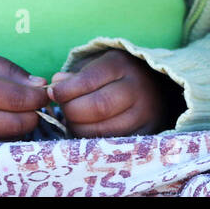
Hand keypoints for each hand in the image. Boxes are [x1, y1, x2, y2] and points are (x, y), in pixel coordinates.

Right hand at [0, 45, 48, 141]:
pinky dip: (2, 138)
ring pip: (5, 141)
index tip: (44, 92)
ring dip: (19, 129)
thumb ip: (10, 70)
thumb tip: (39, 85)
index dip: (38, 97)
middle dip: (33, 115)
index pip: (17, 100)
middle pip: (15, 125)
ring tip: (15, 112)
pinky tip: (0, 123)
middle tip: (33, 103)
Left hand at [49, 49, 183, 137]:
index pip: (88, 80)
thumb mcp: (99, 65)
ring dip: (80, 128)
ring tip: (76, 120)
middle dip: (72, 111)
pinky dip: (94, 140)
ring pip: (103, 130)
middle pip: (97, 107)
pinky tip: (90, 130)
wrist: (157, 85)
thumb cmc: (118, 74)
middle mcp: (137, 88)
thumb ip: (76, 76)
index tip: (52, 93)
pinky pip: (112, 143)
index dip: (65, 90)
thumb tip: (55, 87)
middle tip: (64, 110)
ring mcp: (145, 113)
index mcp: (122, 65)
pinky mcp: (148, 133)